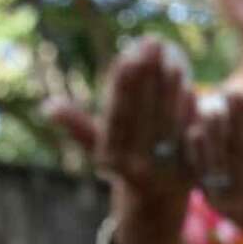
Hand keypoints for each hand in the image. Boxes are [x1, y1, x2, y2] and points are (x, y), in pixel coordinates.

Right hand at [48, 37, 196, 210]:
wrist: (158, 200)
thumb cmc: (125, 161)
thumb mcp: (99, 148)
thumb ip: (78, 126)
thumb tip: (48, 108)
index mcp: (112, 159)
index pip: (118, 117)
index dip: (123, 88)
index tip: (127, 56)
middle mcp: (138, 168)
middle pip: (146, 116)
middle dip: (149, 78)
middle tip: (153, 43)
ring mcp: (168, 172)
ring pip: (170, 124)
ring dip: (171, 91)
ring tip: (173, 58)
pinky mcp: (193, 174)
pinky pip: (194, 140)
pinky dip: (192, 115)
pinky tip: (192, 88)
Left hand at [185, 92, 242, 230]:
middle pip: (241, 153)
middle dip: (238, 121)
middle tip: (235, 92)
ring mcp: (222, 195)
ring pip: (217, 159)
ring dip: (215, 130)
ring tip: (213, 102)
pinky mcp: (204, 192)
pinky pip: (198, 166)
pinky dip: (195, 145)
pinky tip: (193, 123)